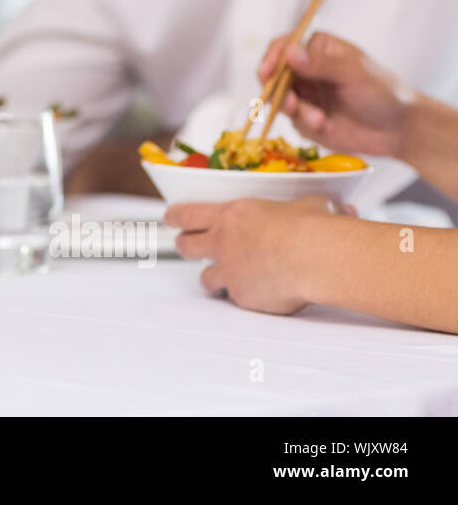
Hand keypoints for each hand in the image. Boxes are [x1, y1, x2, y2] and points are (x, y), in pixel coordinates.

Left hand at [166, 195, 346, 314]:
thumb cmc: (312, 226)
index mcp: (231, 216)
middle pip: (185, 246)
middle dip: (186, 246)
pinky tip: (259, 295)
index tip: (171, 218)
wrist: (316, 258)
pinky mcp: (242, 297)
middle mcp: (223, 243)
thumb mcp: (307, 205)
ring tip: (224, 279)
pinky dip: (244, 297)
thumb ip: (307, 208)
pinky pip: (235, 299)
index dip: (175, 217)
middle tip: (191, 246)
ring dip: (212, 279)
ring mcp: (230, 272)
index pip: (186, 214)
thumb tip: (333, 209)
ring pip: (205, 279)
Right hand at [257, 31, 408, 156]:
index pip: (283, 47)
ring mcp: (305, 94)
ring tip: (318, 120)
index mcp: (318, 49)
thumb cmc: (384, 93)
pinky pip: (291, 120)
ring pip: (279, 99)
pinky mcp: (305, 118)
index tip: (266, 73)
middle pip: (273, 75)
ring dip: (295, 111)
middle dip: (278, 91)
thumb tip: (289, 53)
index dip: (271, 58)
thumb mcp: (354, 74)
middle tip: (290, 104)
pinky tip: (325, 126)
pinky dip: (305, 124)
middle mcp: (306, 70)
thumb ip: (321, 64)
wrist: (400, 130)